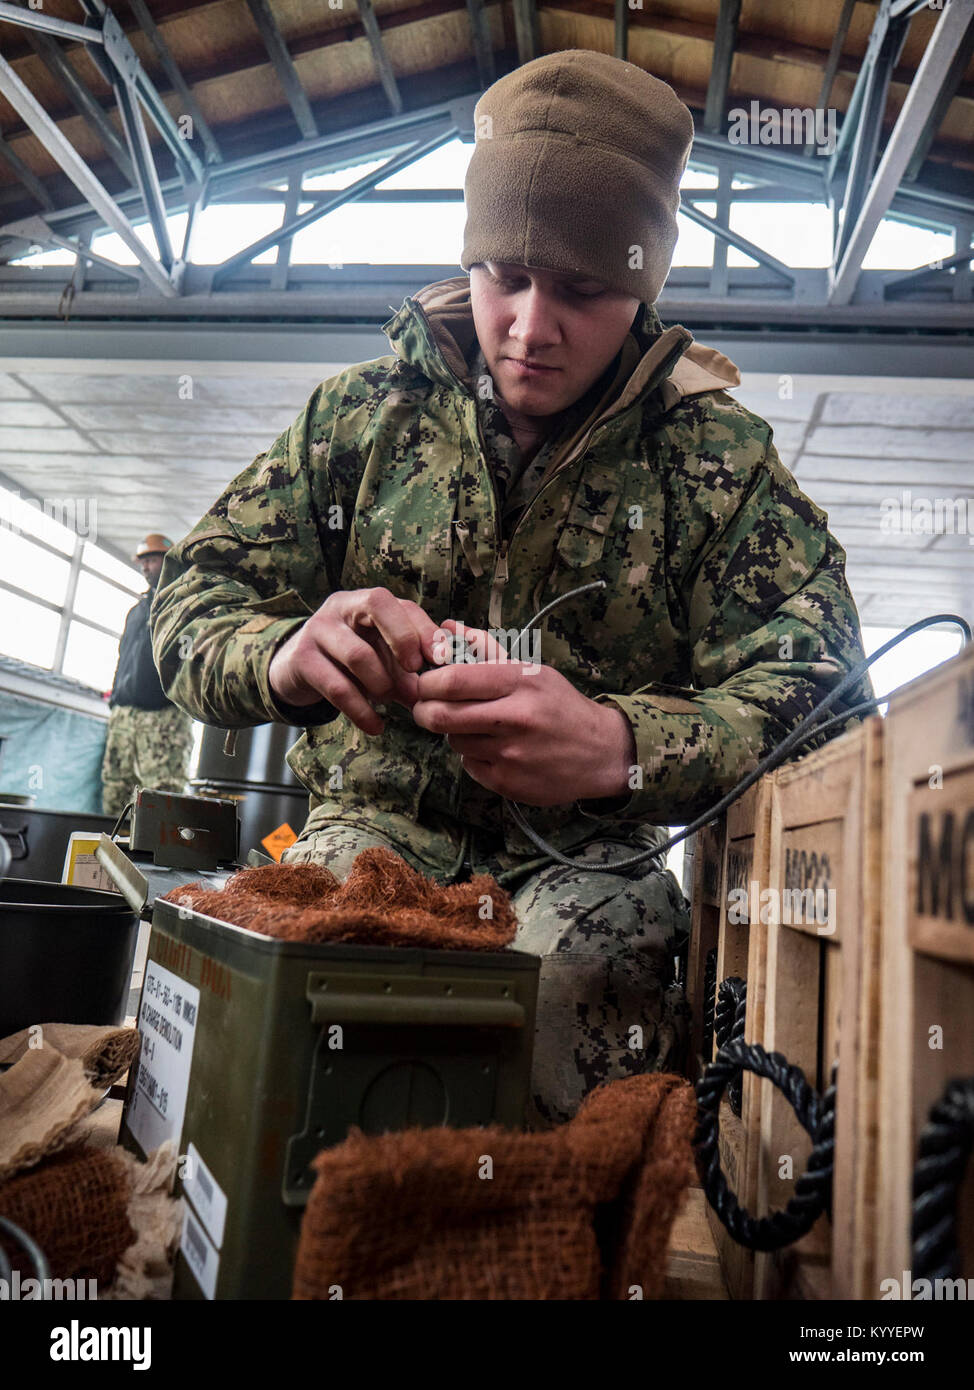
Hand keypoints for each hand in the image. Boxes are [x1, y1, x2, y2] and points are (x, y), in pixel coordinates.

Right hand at [268, 588, 442, 734]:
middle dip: (404, 638)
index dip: (423, 628)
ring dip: (381, 684)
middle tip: (415, 670)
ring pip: (358, 654)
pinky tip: (376, 727)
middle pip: (377, 604)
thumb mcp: (382, 660)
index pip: (399, 603)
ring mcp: (317, 630)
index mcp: (365, 602)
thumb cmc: (350, 662)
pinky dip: (362, 712)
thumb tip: (441, 691)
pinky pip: (338, 688)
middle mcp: (341, 607)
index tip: (441, 658)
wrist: (295, 671)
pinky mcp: (302, 660)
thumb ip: (409, 670)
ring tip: (388, 700)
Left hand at [411, 622, 637, 805]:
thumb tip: (449, 627)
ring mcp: (510, 753)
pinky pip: (468, 765)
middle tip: (427, 708)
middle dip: (424, 711)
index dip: (428, 682)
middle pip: (439, 715)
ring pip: (453, 741)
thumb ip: (486, 650)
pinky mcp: (507, 782)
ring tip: (478, 728)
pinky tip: (496, 750)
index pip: (452, 680)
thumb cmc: (560, 706)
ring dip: (456, 734)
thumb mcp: (532, 671)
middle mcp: (514, 717)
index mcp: (520, 682)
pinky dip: (474, 756)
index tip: (425, 684)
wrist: (601, 753)